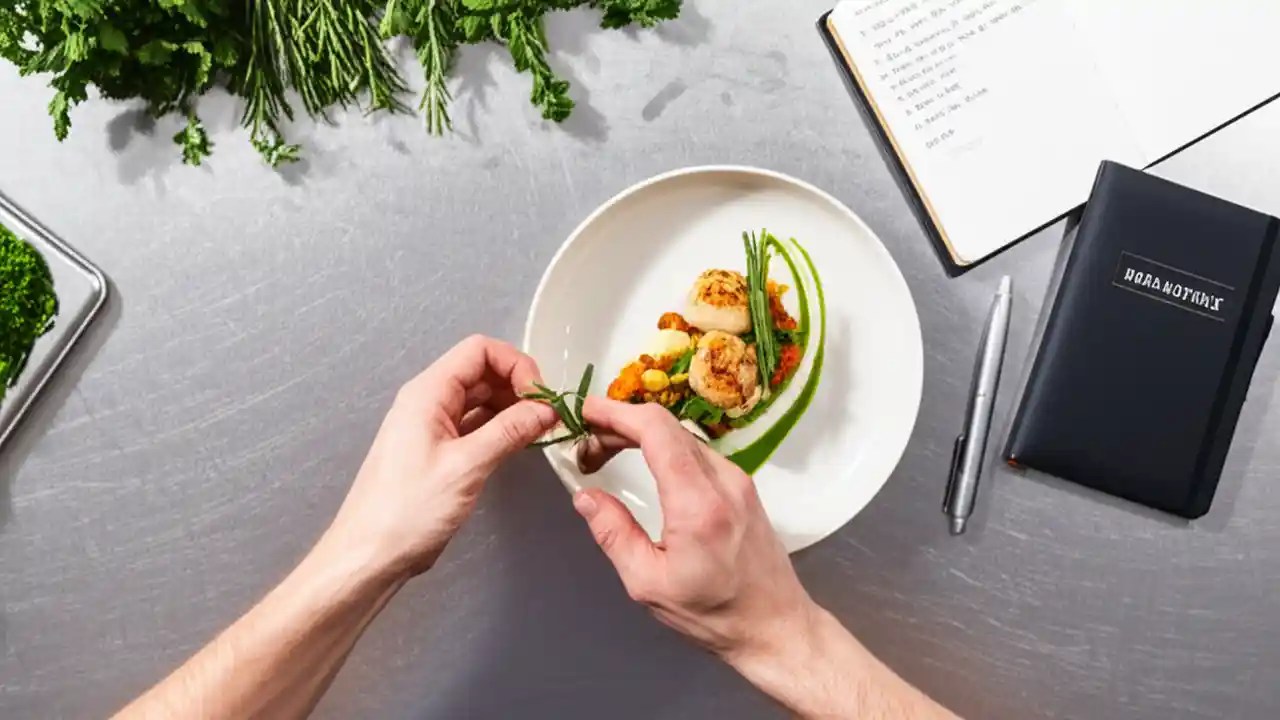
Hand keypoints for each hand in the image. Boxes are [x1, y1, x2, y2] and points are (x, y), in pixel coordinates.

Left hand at [325, 335, 557, 578]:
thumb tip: (546, 409)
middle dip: (519, 387)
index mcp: (428, 393)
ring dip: (513, 409)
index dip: (516, 365)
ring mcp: (432, 427)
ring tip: (540, 431)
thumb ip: (509, 431)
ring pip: (481, 400)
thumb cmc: (408, 510)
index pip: (479, 350)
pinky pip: (475, 425)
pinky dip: (501, 429)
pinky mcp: (439, 452)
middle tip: (548, 417)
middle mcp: (429, 402)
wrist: (369, 556)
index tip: (540, 397)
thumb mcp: (466, 466)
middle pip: (482, 372)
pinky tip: (520, 444)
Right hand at [571, 398, 818, 664]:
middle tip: (586, 447)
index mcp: (698, 504)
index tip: (586, 412)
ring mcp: (738, 480)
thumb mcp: (648, 583)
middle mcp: (723, 481)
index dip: (617, 413)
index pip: (657, 431)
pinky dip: (663, 447)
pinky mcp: (743, 486)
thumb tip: (585, 496)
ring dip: (640, 435)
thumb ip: (614, 534)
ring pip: (682, 436)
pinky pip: (697, 451)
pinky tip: (642, 462)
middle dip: (620, 425)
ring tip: (606, 454)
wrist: (775, 625)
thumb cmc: (714, 614)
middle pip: (667, 427)